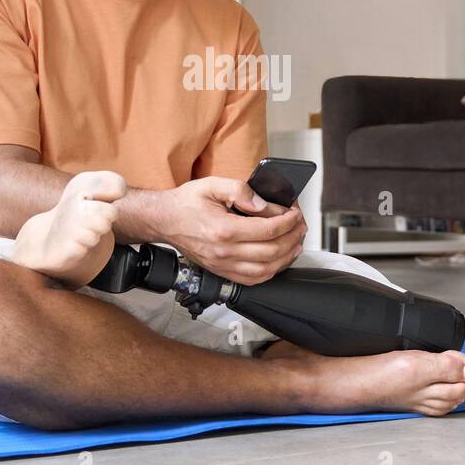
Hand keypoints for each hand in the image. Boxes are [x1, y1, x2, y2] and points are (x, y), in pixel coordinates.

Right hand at [161, 177, 306, 283]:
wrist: (164, 220)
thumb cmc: (186, 203)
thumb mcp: (211, 185)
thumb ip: (240, 190)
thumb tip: (263, 204)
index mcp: (223, 229)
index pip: (267, 229)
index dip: (288, 221)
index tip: (295, 213)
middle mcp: (224, 252)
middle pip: (271, 251)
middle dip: (292, 238)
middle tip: (300, 226)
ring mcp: (222, 265)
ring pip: (265, 270)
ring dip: (286, 257)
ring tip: (295, 243)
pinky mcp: (221, 271)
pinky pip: (252, 280)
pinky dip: (271, 272)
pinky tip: (279, 260)